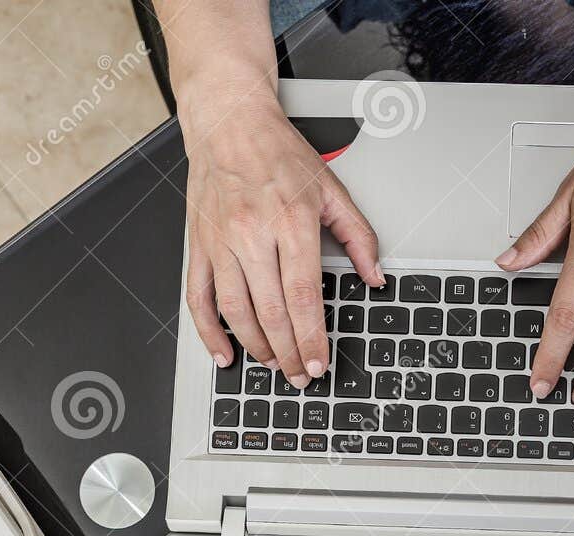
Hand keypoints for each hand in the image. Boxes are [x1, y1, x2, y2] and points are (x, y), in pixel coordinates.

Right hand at [178, 77, 382, 386]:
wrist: (228, 121)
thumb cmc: (278, 153)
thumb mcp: (331, 189)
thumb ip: (358, 236)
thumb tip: (375, 277)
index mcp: (291, 221)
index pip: (303, 295)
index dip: (311, 337)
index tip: (319, 363)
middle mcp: (253, 233)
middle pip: (271, 311)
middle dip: (289, 352)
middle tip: (302, 376)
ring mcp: (221, 242)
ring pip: (236, 310)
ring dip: (257, 346)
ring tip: (275, 365)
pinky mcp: (199, 245)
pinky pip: (199, 297)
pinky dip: (208, 331)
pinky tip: (224, 353)